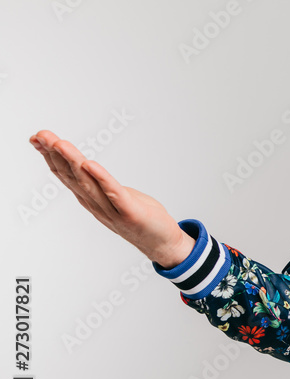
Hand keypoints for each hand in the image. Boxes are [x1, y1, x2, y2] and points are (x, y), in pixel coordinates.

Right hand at [28, 129, 195, 267]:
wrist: (162, 243)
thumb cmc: (140, 217)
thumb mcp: (114, 196)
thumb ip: (98, 184)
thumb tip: (84, 166)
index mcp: (91, 198)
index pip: (66, 175)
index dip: (51, 157)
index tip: (37, 138)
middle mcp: (96, 204)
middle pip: (71, 176)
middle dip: (55, 154)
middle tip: (41, 135)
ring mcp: (111, 210)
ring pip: (87, 182)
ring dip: (72, 162)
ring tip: (60, 144)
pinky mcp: (129, 212)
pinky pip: (114, 193)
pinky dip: (101, 178)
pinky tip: (90, 164)